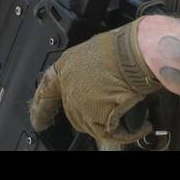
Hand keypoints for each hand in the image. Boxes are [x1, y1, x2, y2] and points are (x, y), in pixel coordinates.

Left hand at [29, 20, 161, 144]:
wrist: (135, 52)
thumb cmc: (123, 46)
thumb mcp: (96, 51)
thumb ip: (89, 71)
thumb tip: (97, 82)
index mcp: (65, 67)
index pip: (46, 91)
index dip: (42, 108)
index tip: (38, 120)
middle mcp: (68, 87)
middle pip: (73, 113)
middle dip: (92, 113)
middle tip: (112, 107)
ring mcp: (79, 104)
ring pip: (91, 124)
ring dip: (110, 122)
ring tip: (130, 109)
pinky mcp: (94, 117)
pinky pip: (109, 133)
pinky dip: (126, 132)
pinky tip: (140, 125)